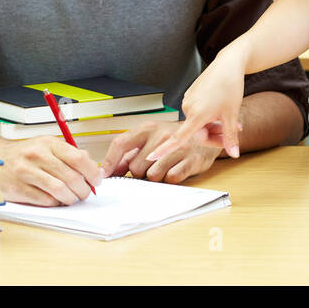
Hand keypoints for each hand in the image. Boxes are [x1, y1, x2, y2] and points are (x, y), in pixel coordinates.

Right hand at [0, 136, 105, 206]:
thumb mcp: (47, 146)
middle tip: (84, 193)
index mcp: (48, 143)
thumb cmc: (25, 155)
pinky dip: (56, 203)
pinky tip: (55, 199)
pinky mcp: (18, 188)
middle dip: (83, 190)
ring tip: (71, 198)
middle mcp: (37, 155)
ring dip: (71, 198)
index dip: (92, 172)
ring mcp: (26, 172)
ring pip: (60, 191)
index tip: (97, 180)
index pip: (78, 158)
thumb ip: (70, 154)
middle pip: (71, 177)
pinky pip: (46, 200)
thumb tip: (92, 166)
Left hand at [102, 122, 220, 183]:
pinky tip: (176, 168)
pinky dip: (171, 178)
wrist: (204, 136)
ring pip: (152, 175)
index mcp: (147, 128)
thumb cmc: (173, 139)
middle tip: (151, 166)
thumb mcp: (150, 138)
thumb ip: (130, 152)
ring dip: (156, 176)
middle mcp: (161, 136)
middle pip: (136, 167)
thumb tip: (110, 169)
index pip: (121, 143)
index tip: (104, 174)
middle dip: (140, 172)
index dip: (110, 161)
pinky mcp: (190, 160)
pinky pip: (171, 178)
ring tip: (164, 166)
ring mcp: (177, 148)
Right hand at [146, 39, 250, 160]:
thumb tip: (234, 155)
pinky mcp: (191, 95)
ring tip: (234, 121)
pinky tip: (223, 111)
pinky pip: (198, 112)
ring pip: (199, 123)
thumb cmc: (229, 87)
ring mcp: (188, 100)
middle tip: (235, 131)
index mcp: (196, 114)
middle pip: (198, 133)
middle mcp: (188, 108)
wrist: (228, 64)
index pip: (178, 138)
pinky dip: (210, 116)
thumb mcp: (232, 114)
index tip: (151, 157)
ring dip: (214, 126)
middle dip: (215, 135)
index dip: (164, 149)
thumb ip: (230, 137)